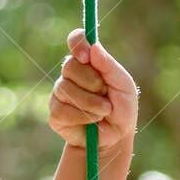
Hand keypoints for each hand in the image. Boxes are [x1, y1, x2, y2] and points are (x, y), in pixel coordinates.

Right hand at [48, 29, 137, 151]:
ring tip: (104, 111)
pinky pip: (62, 109)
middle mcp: (71, 74)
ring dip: (91, 103)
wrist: (116, 138)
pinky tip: (92, 122)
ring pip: (66, 89)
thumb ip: (109, 66)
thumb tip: (94, 47)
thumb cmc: (122, 109)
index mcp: (88, 63)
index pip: (76, 40)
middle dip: (92, 82)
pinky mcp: (55, 113)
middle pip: (70, 66)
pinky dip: (82, 116)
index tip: (86, 56)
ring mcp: (60, 93)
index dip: (78, 44)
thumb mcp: (124, 86)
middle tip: (105, 94)